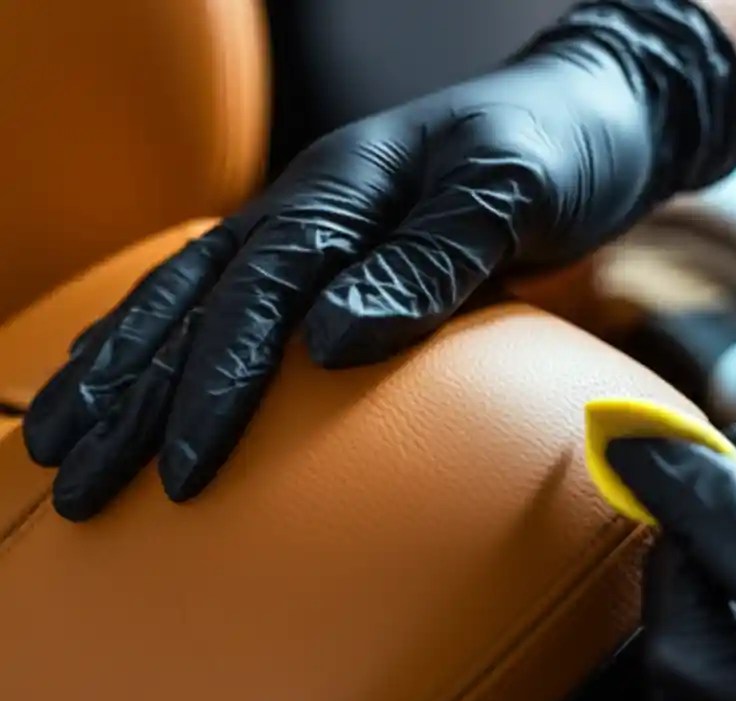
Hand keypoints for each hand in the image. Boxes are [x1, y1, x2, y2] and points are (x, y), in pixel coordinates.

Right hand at [23, 1, 735, 520]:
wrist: (599, 112)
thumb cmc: (566, 149)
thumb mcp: (513, 192)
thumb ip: (431, 259)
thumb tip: (330, 342)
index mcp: (348, 183)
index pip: (261, 291)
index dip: (214, 380)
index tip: (182, 468)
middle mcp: (314, 200)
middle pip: (198, 299)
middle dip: (132, 392)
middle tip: (72, 479)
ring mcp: (319, 222)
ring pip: (193, 297)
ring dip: (124, 370)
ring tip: (62, 439)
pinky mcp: (342, 248)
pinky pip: (236, 295)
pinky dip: (173, 338)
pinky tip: (133, 373)